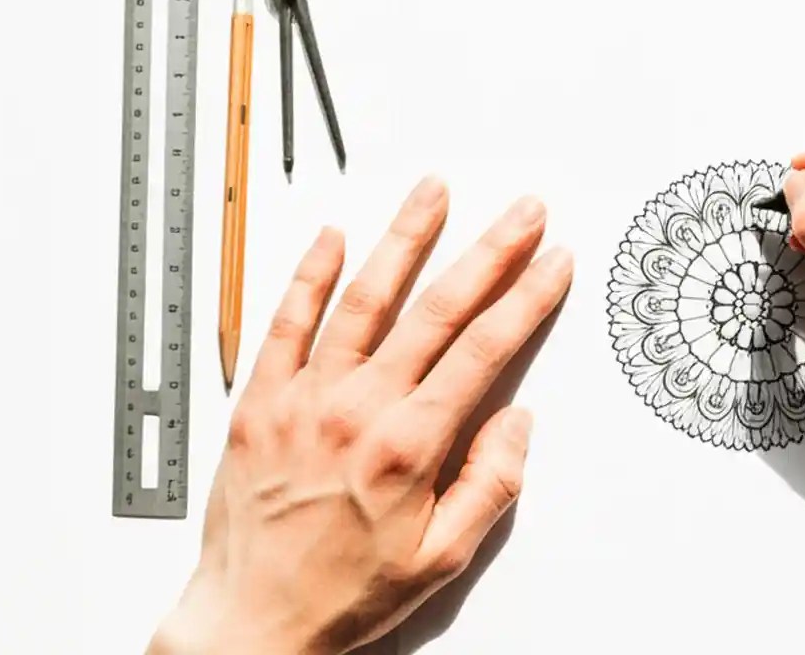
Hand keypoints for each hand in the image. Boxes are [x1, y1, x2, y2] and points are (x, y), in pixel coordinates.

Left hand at [149, 177, 572, 654]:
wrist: (251, 622)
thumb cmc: (343, 594)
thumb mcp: (442, 558)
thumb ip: (489, 485)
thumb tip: (515, 423)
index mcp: (408, 447)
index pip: (484, 351)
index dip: (527, 300)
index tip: (554, 265)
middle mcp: (358, 410)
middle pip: (438, 311)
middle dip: (490, 253)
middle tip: (522, 212)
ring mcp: (305, 398)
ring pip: (365, 301)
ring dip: (405, 240)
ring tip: (435, 193)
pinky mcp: (260, 401)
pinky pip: (285, 324)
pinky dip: (309, 276)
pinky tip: (333, 237)